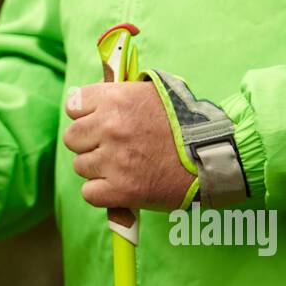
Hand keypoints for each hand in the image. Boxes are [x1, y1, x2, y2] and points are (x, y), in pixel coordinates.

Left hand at [63, 81, 194, 210]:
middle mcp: (111, 128)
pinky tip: (120, 183)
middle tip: (111, 146)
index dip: (83, 114)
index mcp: (117, 99)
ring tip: (123, 164)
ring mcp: (114, 161)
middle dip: (88, 142)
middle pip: (72, 138)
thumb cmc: (184, 122)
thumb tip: (84, 98)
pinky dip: (101, 192)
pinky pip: (89, 192)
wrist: (213, 155)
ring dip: (97, 167)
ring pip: (80, 165)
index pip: (73, 104)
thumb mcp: (153, 92)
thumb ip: (119, 93)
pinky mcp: (120, 190)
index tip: (95, 120)